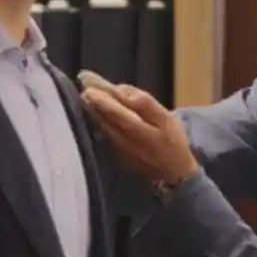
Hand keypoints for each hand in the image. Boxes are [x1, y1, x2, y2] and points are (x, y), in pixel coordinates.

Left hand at [81, 84, 199, 183]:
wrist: (173, 174)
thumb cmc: (172, 142)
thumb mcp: (168, 120)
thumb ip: (146, 104)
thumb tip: (122, 90)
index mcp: (141, 133)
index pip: (117, 113)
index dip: (102, 99)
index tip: (88, 83)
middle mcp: (125, 144)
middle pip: (105, 119)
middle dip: (93, 100)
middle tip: (83, 81)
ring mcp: (118, 153)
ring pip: (102, 128)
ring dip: (93, 110)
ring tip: (86, 94)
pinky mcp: (115, 158)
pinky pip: (103, 136)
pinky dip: (98, 122)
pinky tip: (94, 112)